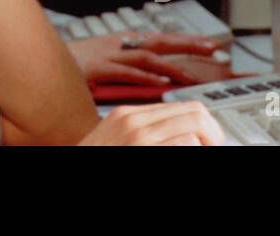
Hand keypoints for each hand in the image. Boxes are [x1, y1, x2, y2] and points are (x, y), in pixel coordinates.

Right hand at [67, 32, 221, 85]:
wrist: (41, 57)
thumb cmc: (73, 63)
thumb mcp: (106, 60)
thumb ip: (131, 66)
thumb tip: (158, 77)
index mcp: (124, 41)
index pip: (163, 39)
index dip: (188, 41)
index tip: (212, 44)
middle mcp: (120, 44)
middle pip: (161, 41)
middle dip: (189, 44)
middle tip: (215, 48)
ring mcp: (109, 54)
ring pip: (147, 56)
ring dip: (172, 65)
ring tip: (193, 75)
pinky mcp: (98, 67)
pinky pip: (126, 72)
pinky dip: (145, 76)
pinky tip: (160, 82)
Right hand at [78, 101, 224, 145]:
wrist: (66, 172)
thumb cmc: (93, 157)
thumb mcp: (113, 141)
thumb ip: (140, 134)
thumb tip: (175, 137)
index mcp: (127, 115)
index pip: (181, 107)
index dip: (202, 126)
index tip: (208, 142)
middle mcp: (133, 120)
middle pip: (195, 111)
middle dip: (213, 133)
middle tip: (213, 149)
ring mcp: (138, 136)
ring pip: (196, 124)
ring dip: (209, 143)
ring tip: (207, 153)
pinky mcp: (143, 148)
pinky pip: (187, 142)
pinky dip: (196, 152)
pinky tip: (188, 159)